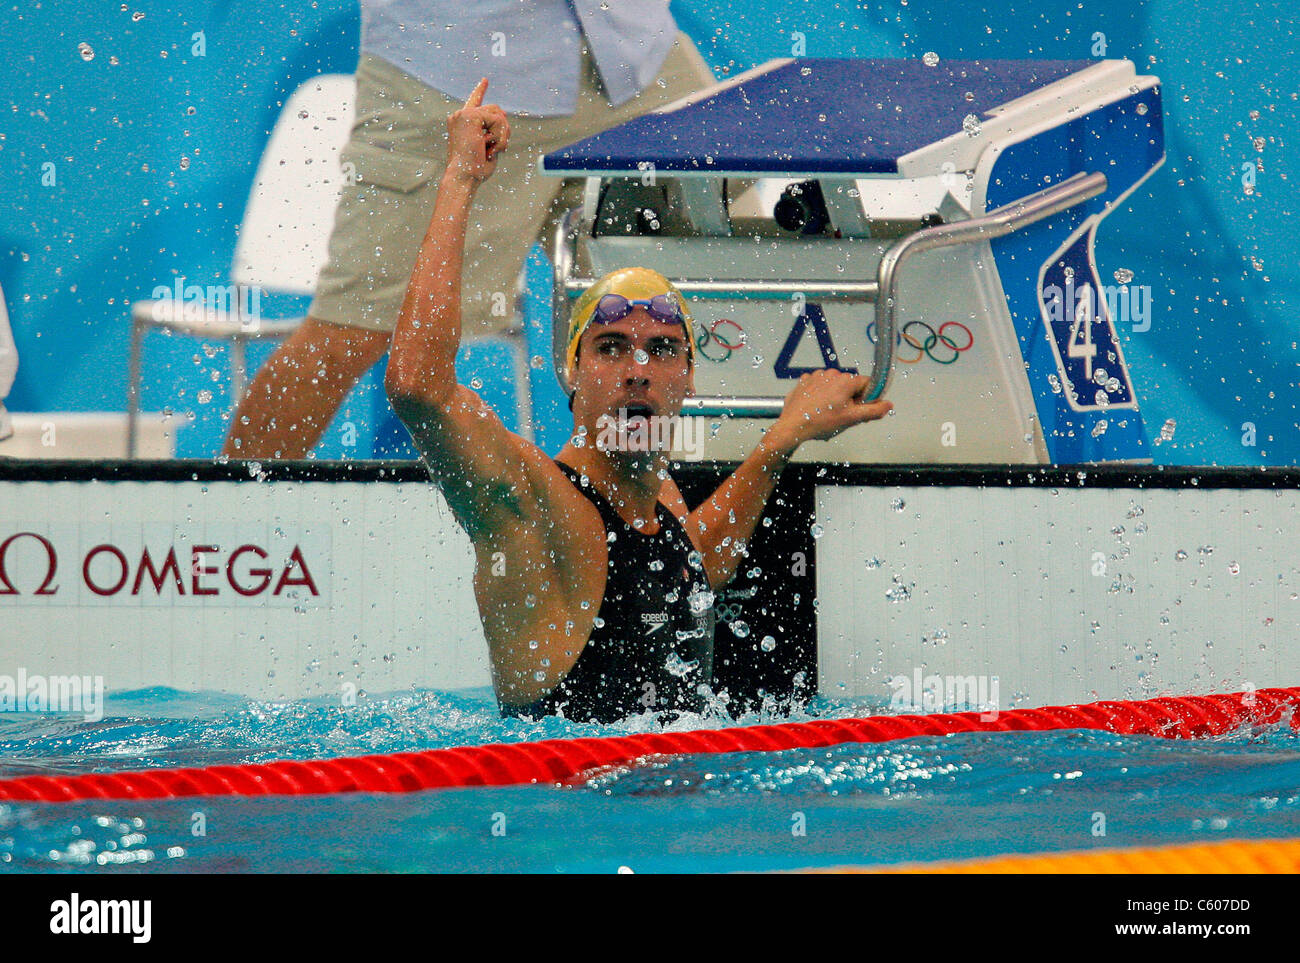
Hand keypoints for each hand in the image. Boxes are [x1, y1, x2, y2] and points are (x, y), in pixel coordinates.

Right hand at [445, 78, 510, 185]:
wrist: (464, 176)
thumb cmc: (474, 170)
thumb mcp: (488, 149)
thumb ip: (493, 133)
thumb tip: (503, 116)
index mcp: (461, 124)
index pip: (473, 102)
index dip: (480, 91)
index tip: (485, 80)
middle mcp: (460, 116)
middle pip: (495, 110)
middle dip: (504, 129)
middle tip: (498, 148)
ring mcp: (463, 114)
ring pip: (498, 114)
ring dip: (503, 134)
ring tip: (492, 149)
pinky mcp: (470, 116)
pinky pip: (498, 119)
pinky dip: (500, 135)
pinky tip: (490, 146)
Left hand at [771, 369, 893, 448]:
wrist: (793, 426)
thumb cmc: (820, 422)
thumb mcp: (852, 419)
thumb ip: (873, 410)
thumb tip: (888, 405)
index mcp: (845, 380)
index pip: (867, 383)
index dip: (867, 398)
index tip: (860, 409)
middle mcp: (831, 374)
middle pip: (850, 385)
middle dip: (850, 398)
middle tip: (842, 414)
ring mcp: (816, 376)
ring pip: (834, 385)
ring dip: (835, 396)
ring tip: (826, 412)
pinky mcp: (805, 381)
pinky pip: (819, 386)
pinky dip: (820, 394)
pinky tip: (816, 407)